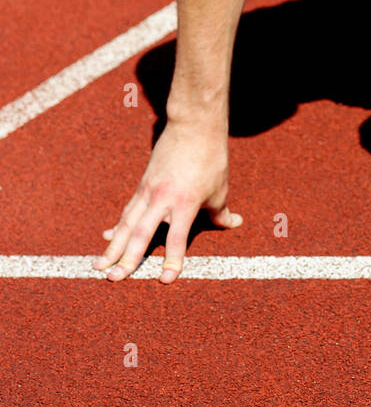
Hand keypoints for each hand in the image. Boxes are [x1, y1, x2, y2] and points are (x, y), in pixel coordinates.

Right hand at [94, 121, 241, 283]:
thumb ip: (221, 212)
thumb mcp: (220, 188)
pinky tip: (108, 238)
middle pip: (141, 233)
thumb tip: (234, 224)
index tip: (167, 280)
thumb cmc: (210, 157)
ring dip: (113, 246)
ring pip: (127, 223)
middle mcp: (163, 198)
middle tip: (114, 279)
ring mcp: (149, 191)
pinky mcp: (143, 184)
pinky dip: (118, 226)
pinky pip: (128, 210)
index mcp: (185, 202)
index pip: (177, 237)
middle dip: (127, 258)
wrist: (193, 126)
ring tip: (99, 266)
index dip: (173, 260)